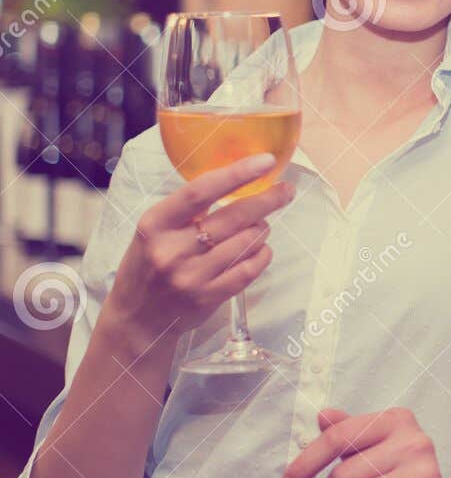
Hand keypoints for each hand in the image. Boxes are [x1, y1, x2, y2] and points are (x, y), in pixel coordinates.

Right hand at [102, 153, 294, 352]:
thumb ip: (188, 210)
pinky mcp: (208, 297)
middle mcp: (172, 250)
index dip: (236, 173)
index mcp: (155, 224)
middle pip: (233, 217)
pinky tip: (260, 249)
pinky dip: (262, 254)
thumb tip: (237, 181)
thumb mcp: (154, 231)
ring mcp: (191, 276)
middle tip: (286, 190)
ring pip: (247, 242)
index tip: (265, 161)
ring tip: (260, 226)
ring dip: (261, 229)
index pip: (200, 191)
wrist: (137, 316)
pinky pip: (250, 269)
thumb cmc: (149, 263)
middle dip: (267, 200)